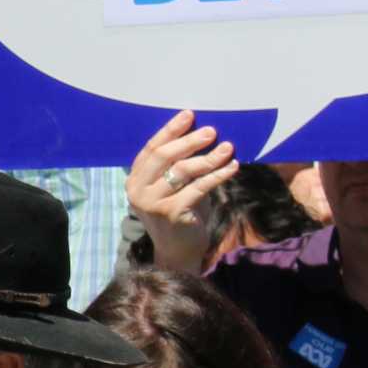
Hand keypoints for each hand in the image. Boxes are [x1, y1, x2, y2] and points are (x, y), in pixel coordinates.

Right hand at [125, 111, 236, 273]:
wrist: (179, 253)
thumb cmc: (180, 214)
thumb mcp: (173, 188)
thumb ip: (177, 166)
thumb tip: (201, 134)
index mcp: (135, 181)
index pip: (151, 149)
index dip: (170, 130)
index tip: (189, 115)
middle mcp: (138, 191)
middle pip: (164, 157)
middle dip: (190, 141)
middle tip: (211, 131)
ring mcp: (152, 204)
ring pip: (183, 171)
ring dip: (209, 157)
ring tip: (227, 147)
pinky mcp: (172, 213)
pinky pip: (199, 187)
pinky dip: (218, 175)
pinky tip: (232, 167)